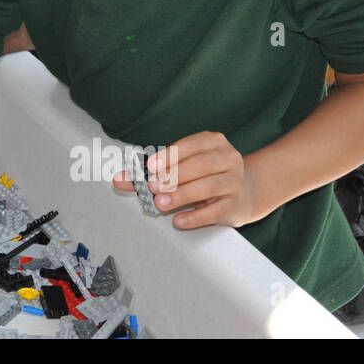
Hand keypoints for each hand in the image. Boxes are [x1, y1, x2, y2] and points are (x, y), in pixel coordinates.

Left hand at [113, 131, 263, 228]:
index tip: (150, 166)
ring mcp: (235, 182)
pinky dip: (196, 216)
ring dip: (182, 195)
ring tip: (161, 203)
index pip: (191, 145)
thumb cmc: (204, 176)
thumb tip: (119, 178)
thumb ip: (150, 172)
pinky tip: (178, 220)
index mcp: (213, 142)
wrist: (245, 193)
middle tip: (153, 186)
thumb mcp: (181, 167)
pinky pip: (216, 211)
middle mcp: (228, 158)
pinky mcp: (236, 205)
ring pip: (209, 186)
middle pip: (201, 165)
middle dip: (174, 176)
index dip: (170, 155)